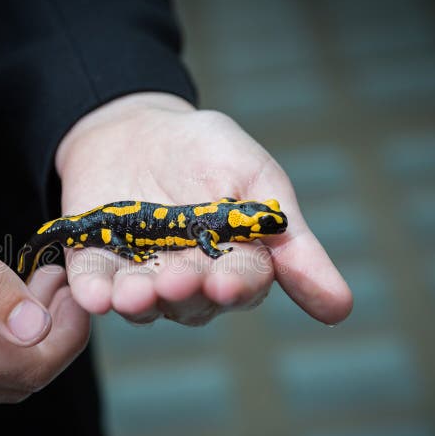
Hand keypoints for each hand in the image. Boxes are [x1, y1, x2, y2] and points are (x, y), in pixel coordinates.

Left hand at [55, 93, 352, 325]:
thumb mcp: (255, 178)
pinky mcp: (96, 265)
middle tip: (177, 280)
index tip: (228, 283)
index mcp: (234, 261)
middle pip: (191, 300)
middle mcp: (190, 280)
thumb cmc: (205, 151)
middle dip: (184, 291)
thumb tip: (343, 309)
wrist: (136, 126)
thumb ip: (290, 239)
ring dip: (138, 301)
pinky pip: (94, 287)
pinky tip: (91, 298)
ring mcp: (141, 276)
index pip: (242, 282)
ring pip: (144, 302)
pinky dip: (92, 295)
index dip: (236, 286)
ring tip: (131, 294)